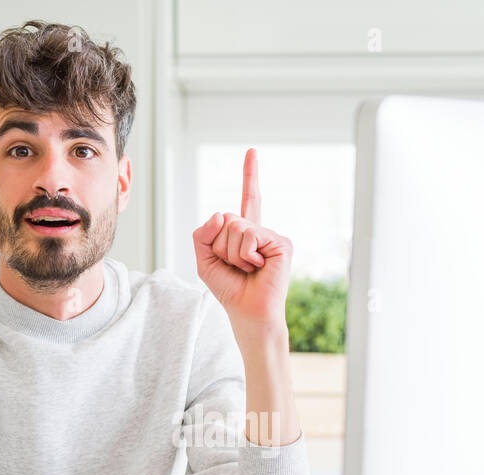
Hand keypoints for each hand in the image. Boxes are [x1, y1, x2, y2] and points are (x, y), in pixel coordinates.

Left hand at [192, 148, 292, 345]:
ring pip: (235, 227)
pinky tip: (258, 268)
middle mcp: (260, 230)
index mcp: (245, 233)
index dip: (250, 175)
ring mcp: (271, 236)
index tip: (252, 152)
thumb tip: (219, 214)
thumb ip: (202, 234)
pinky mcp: (281, 243)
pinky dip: (245, 255)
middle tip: (236, 267)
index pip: (247, 199)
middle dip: (220, 246)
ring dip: (232, 253)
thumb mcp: (204, 260)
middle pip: (225, 219)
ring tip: (248, 269)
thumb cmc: (230, 289)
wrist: (248, 313)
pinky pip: (249, 236)